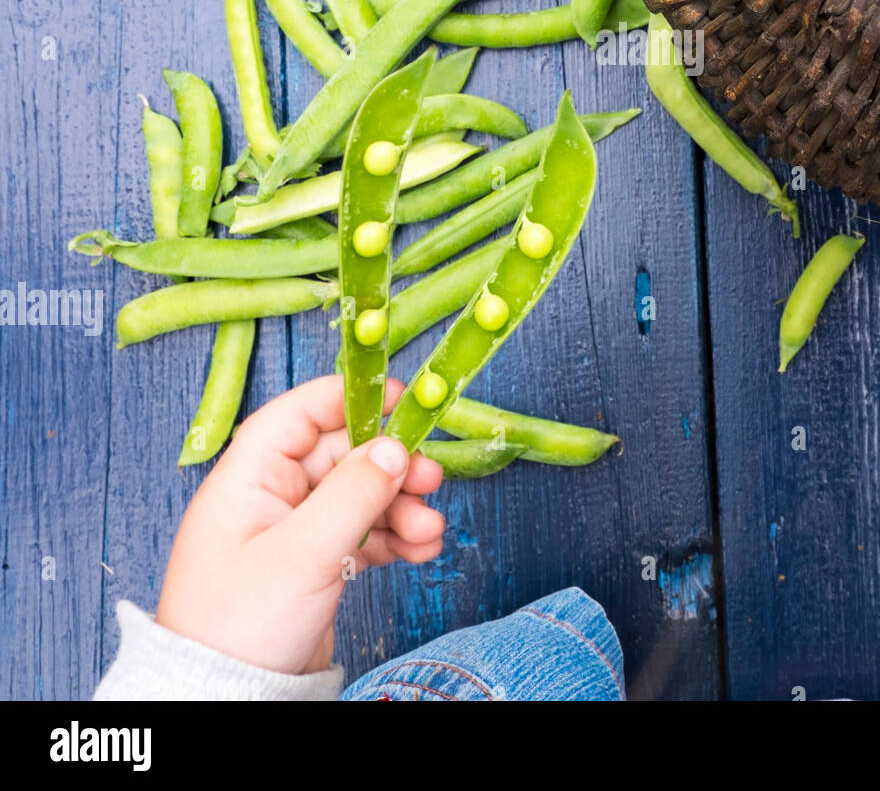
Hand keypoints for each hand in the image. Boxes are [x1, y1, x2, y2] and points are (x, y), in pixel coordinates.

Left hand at [156, 376, 443, 675]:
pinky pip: (363, 532)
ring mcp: (295, 532)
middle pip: (342, 456)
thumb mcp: (301, 554)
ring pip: (360, 495)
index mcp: (249, 479)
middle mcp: (271, 498)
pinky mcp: (315, 564)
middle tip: (432, 478)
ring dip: (401, 506)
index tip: (399, 397)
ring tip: (430, 530)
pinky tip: (420, 549)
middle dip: (392, 466)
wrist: (226, 704)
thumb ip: (351, 494)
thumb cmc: (240, 626)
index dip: (350, 399)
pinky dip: (394, 536)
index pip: (301, 415)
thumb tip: (394, 448)